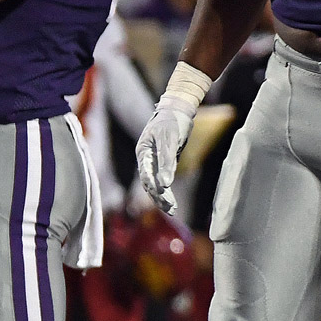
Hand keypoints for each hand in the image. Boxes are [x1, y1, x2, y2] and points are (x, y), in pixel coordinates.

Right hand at [135, 102, 196, 216]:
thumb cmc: (172, 122)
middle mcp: (145, 159)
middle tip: (171, 208)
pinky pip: (161, 180)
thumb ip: (167, 161)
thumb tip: (165, 183)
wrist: (177, 110)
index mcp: (143, 152)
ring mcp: (153, 161)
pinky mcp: (163, 163)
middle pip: (149, 182)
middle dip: (159, 196)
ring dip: (162, 197)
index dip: (154, 184)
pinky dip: (166, 191)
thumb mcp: (170, 140)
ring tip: (172, 210)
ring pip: (154, 184)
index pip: (145, 173)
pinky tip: (171, 201)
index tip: (164, 193)